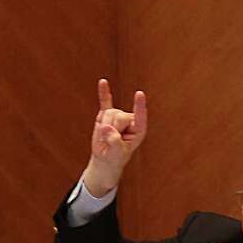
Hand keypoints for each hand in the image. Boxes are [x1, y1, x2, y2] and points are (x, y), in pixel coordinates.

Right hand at [81, 78, 147, 196]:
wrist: (105, 159)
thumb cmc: (115, 157)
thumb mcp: (117, 153)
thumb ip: (114, 141)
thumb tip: (106, 127)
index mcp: (139, 129)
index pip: (140, 116)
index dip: (139, 105)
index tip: (139, 94)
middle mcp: (130, 120)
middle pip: (118, 116)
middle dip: (111, 129)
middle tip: (110, 141)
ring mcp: (118, 115)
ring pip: (108, 113)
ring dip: (103, 126)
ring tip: (105, 137)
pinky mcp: (106, 114)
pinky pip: (104, 102)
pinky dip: (103, 92)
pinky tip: (102, 82)